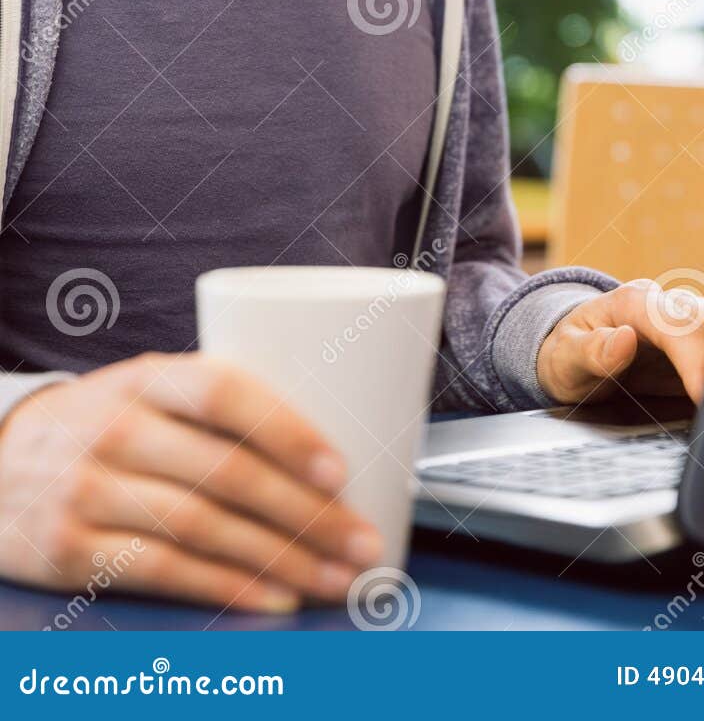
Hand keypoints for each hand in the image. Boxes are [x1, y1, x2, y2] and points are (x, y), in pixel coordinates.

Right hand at [0, 352, 382, 612]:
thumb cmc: (98, 423)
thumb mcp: (144, 389)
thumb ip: (214, 403)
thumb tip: (327, 435)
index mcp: (148, 377)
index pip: (224, 392)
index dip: (286, 431)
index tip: (340, 468)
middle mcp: (117, 429)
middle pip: (225, 472)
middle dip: (306, 514)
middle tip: (359, 540)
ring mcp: (91, 491)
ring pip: (202, 528)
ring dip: (280, 558)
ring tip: (332, 576)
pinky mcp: (73, 550)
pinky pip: (163, 571)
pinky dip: (226, 587)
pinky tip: (272, 595)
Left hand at [536, 279, 703, 406]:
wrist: (570, 355)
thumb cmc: (567, 354)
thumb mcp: (565, 356)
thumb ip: (591, 350)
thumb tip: (624, 338)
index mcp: (634, 303)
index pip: (675, 325)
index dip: (693, 359)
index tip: (703, 393)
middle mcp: (666, 308)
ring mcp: (684, 327)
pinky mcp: (695, 349)